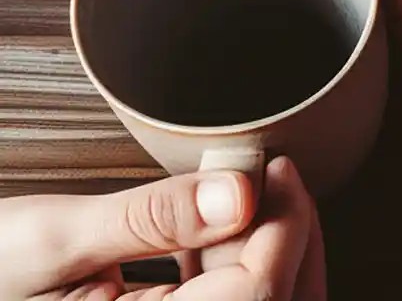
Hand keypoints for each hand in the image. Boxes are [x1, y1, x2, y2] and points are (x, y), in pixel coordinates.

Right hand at [0, 156, 324, 299]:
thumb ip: (150, 219)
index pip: (259, 293)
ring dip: (266, 254)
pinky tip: (218, 231)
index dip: (284, 226)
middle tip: (275, 178)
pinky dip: (234, 270)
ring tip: (247, 195)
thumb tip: (238, 192)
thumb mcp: (52, 239)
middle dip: (290, 241)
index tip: (279, 170)